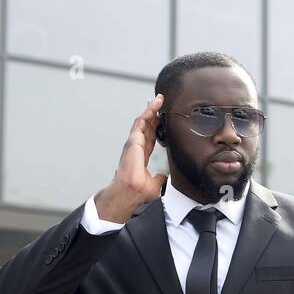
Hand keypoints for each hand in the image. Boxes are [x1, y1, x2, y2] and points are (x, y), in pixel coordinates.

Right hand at [93, 93, 168, 221]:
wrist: (129, 194)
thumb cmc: (137, 193)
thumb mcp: (154, 185)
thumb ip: (158, 178)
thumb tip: (163, 177)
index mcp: (141, 156)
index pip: (150, 138)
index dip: (155, 127)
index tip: (162, 119)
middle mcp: (136, 148)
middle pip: (146, 126)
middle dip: (153, 114)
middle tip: (160, 102)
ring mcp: (133, 144)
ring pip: (143, 122)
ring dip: (150, 109)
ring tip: (158, 99)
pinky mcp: (132, 141)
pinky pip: (140, 123)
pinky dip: (147, 113)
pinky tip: (154, 105)